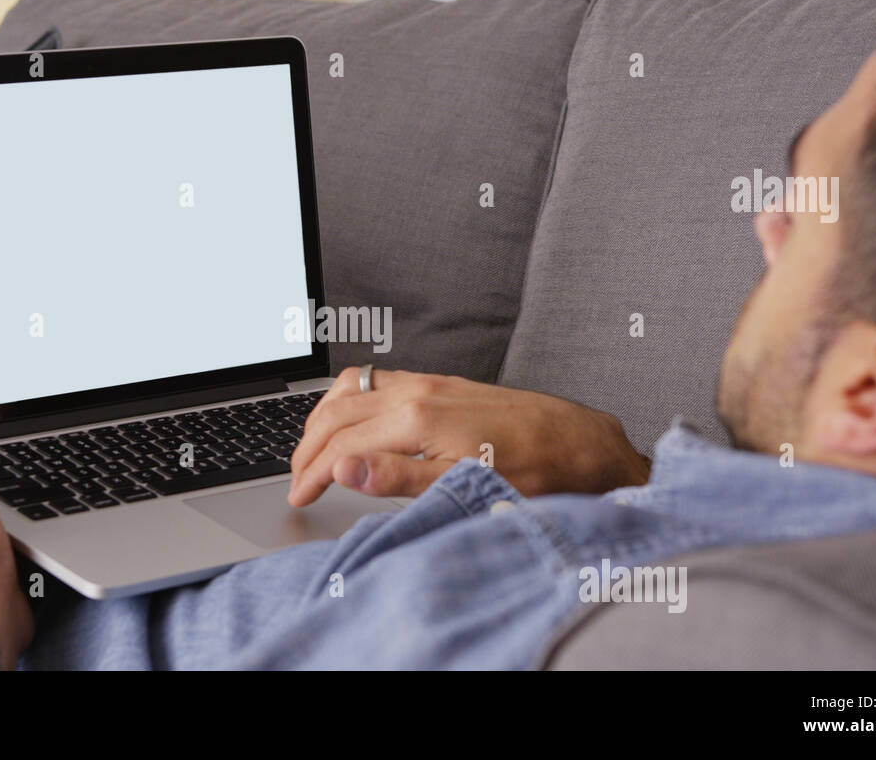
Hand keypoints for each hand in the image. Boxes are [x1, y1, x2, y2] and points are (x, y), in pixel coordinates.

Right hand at [288, 368, 649, 506]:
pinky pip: (375, 379)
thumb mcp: (465, 485)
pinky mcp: (439, 382)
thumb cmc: (533, 470)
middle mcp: (417, 392)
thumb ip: (398, 479)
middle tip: (296, 481)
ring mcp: (427, 382)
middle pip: (337, 414)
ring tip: (312, 451)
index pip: (342, 446)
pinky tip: (350, 416)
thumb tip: (344, 472)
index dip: (313, 475)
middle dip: (307, 448)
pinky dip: (348, 398)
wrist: (578, 442)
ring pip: (350, 390)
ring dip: (322, 419)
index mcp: (417, 419)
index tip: (299, 497)